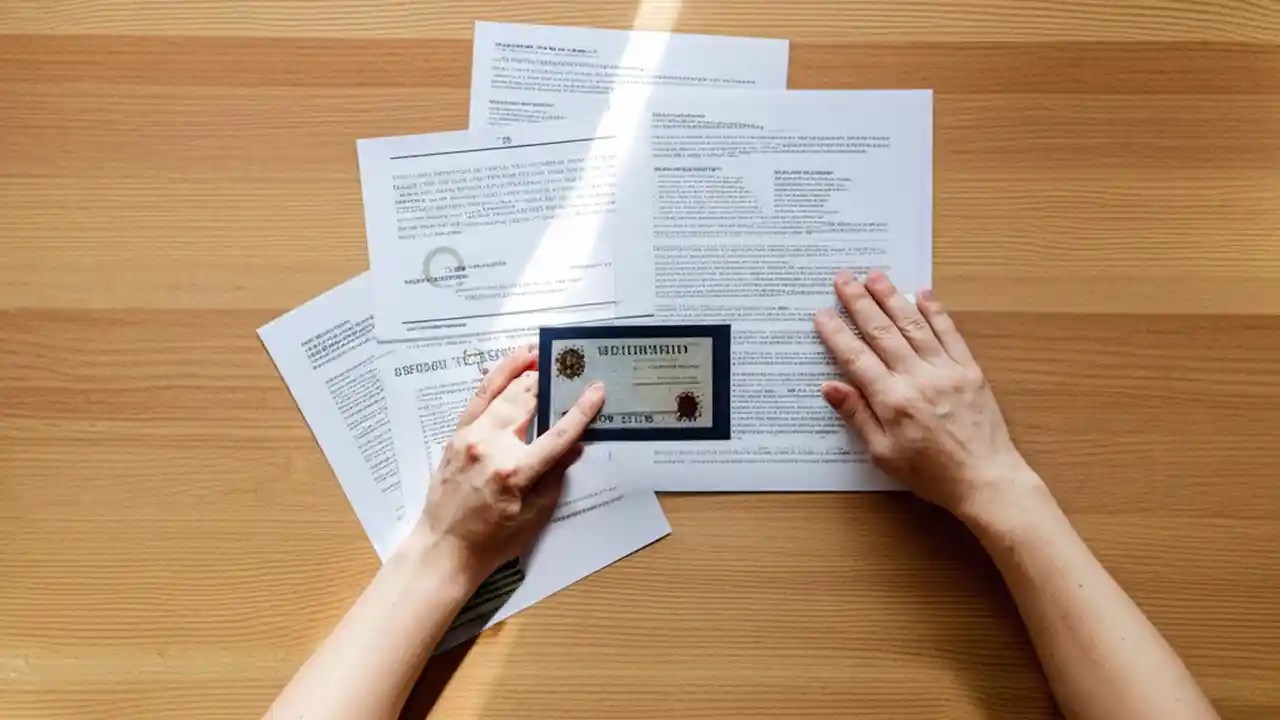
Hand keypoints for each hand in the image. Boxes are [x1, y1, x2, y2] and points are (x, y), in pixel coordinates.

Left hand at [419, 347, 604, 583]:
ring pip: (503, 392)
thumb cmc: (493, 539)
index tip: (597, 390)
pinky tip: (511, 363)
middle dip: (551, 381)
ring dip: (524, 370)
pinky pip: (479, 398)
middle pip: (528, 402)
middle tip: (569, 363)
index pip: (558, 434)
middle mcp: (492, 447)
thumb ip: (555, 475)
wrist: (445, 546)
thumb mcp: (535, 515)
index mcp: (516, 471)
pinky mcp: (458, 435)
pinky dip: (496, 376)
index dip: (581, 410)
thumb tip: (574, 445)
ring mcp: (471, 437)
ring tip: (541, 352)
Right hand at [813, 270, 1039, 518]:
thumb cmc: (931, 474)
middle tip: (843, 278)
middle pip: (882, 332)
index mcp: (892, 401)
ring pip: (913, 325)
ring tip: (875, 275)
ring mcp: (946, 371)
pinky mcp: (969, 370)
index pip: (856, 358)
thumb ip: (857, 415)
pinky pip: (949, 333)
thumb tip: (830, 386)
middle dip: (859, 302)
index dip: (836, 333)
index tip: (821, 313)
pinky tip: (922, 293)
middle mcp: (917, 379)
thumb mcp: (883, 453)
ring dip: (892, 297)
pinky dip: (935, 311)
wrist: (985, 479)